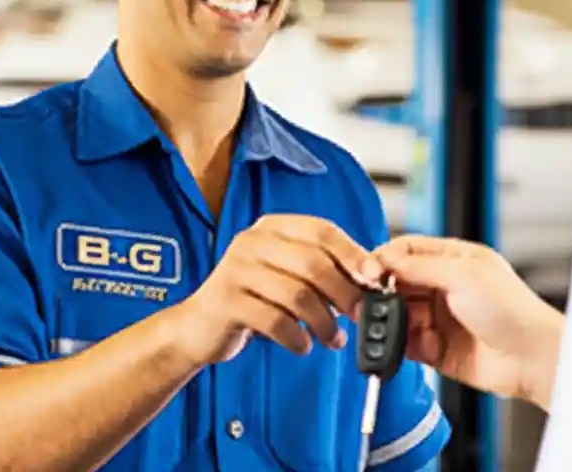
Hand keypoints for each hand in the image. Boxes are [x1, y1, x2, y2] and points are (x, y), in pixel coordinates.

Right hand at [175, 214, 370, 365]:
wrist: (197, 328)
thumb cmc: (252, 301)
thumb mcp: (285, 276)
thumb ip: (321, 271)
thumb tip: (370, 279)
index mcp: (271, 227)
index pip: (321, 230)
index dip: (352, 254)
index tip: (374, 278)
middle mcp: (252, 242)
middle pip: (314, 263)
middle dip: (344, 294)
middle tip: (359, 316)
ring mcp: (236, 269)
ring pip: (298, 295)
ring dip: (324, 323)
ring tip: (331, 339)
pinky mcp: (226, 302)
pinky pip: (276, 321)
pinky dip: (297, 338)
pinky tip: (302, 345)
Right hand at [362, 236, 564, 408]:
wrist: (531, 358)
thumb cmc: (514, 311)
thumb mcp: (462, 275)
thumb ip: (419, 266)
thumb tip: (385, 258)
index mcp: (454, 260)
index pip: (407, 251)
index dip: (384, 259)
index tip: (368, 271)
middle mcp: (445, 287)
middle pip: (398, 283)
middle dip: (384, 292)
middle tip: (374, 301)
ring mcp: (441, 318)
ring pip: (399, 315)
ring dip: (395, 321)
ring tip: (401, 326)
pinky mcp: (438, 349)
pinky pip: (408, 344)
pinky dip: (407, 345)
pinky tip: (423, 344)